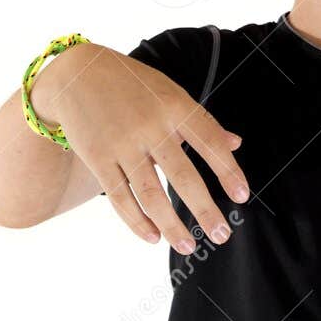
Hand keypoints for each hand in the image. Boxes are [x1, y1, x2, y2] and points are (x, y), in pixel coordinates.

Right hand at [34, 44, 247, 249]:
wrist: (78, 74)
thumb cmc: (133, 85)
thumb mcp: (170, 93)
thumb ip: (201, 121)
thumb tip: (235, 143)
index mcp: (175, 105)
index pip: (210, 141)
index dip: (228, 171)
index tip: (242, 197)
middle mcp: (151, 126)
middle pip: (183, 176)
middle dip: (205, 210)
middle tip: (221, 235)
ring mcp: (123, 144)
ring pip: (151, 195)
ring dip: (172, 226)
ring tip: (188, 246)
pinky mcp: (98, 158)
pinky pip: (121, 198)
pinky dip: (138, 221)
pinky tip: (153, 237)